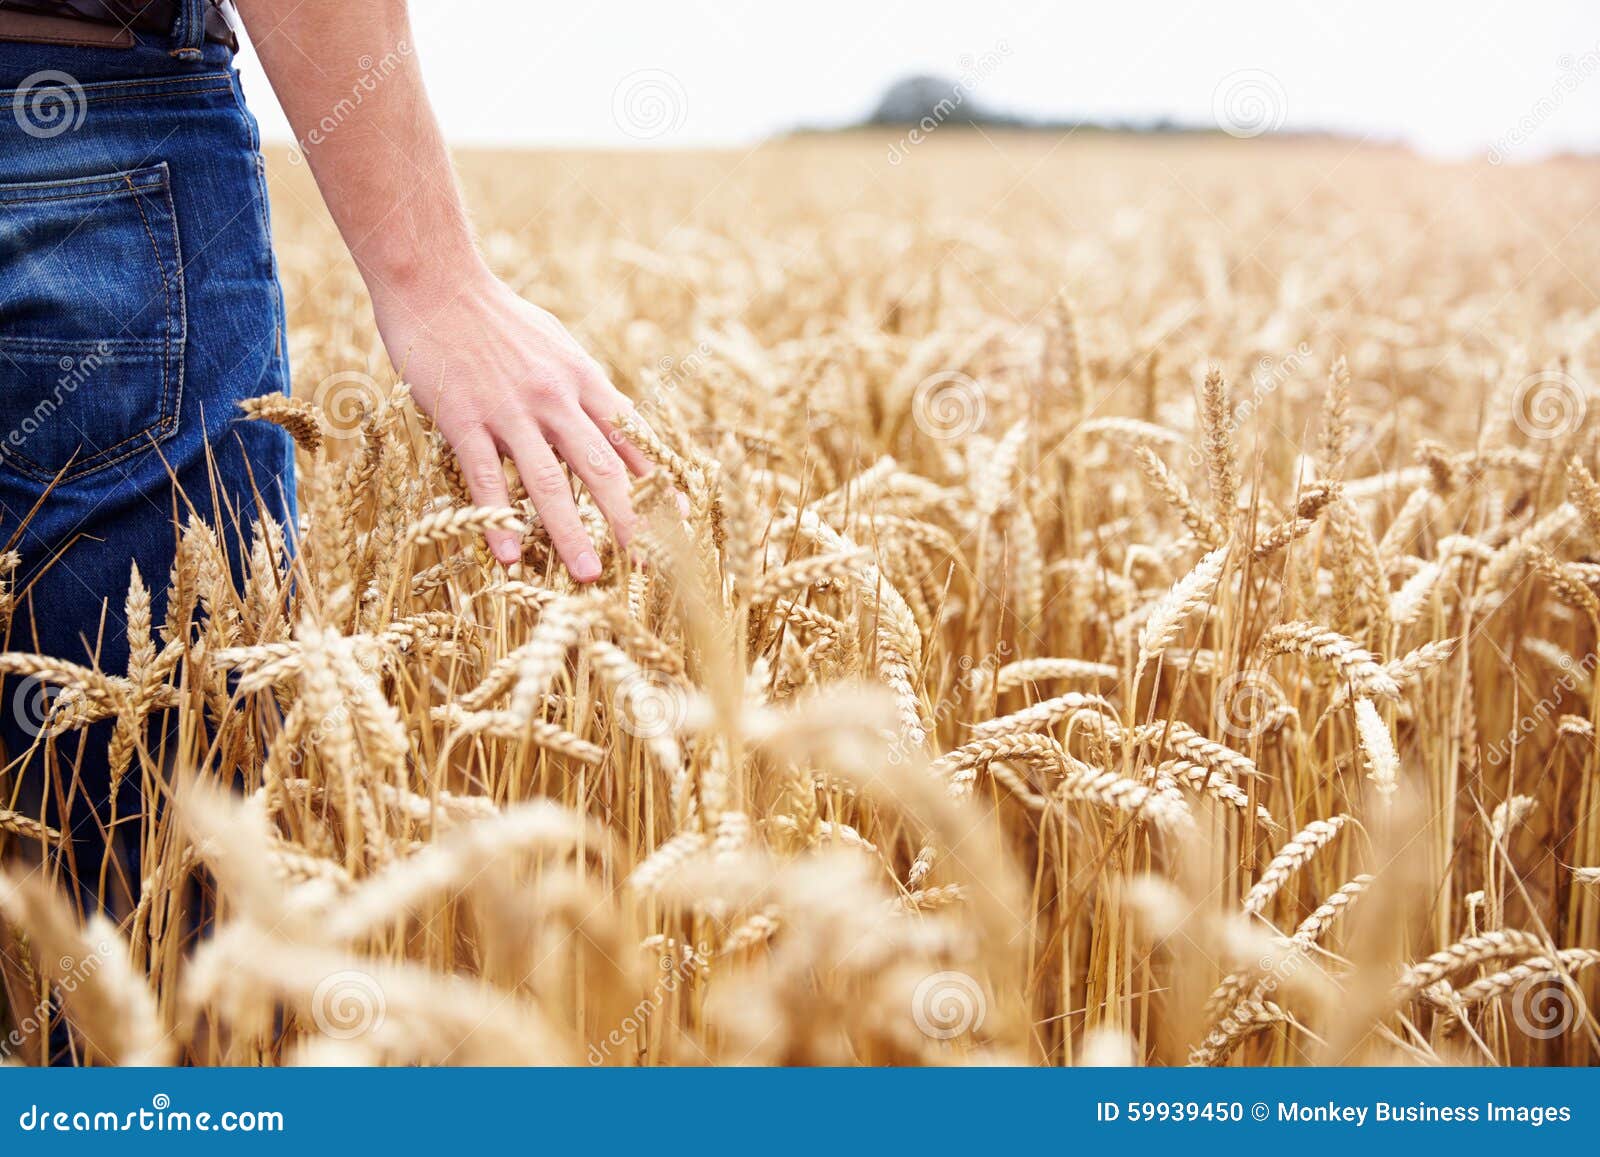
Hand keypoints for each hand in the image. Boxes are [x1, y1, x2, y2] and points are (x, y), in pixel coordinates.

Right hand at [369, 263, 650, 581]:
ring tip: (587, 574)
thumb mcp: (561, 349)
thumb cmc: (500, 319)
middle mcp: (555, 398)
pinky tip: (509, 555)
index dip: (658, 482)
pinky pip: (486, 477)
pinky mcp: (463, 417)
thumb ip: (593, 395)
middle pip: (600, 468)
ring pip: (548, 481)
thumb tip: (631, 433)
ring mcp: (509, 409)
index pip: (632, 440)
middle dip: (625, 519)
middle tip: (643, 565)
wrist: (437, 281)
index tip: (679, 521)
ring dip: (570, 532)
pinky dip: (499, 519)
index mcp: (583, 381)